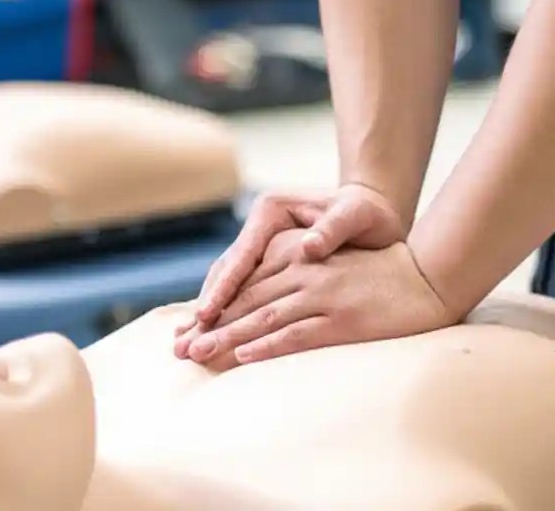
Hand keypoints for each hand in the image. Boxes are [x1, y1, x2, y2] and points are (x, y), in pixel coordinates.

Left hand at [181, 242, 457, 365]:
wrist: (426, 278)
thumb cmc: (378, 275)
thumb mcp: (329, 264)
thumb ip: (296, 274)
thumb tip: (259, 302)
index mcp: (299, 255)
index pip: (245, 282)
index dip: (212, 308)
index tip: (184, 329)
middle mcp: (305, 272)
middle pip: (245, 301)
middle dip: (208, 326)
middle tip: (177, 349)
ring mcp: (322, 296)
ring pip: (263, 317)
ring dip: (225, 337)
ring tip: (197, 354)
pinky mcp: (341, 320)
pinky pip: (298, 333)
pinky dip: (268, 344)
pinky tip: (244, 355)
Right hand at [183, 184, 405, 331]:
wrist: (372, 210)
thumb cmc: (366, 213)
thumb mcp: (355, 216)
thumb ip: (333, 229)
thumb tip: (309, 247)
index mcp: (271, 211)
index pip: (241, 255)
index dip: (224, 287)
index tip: (207, 313)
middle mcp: (258, 227)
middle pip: (225, 272)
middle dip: (205, 309)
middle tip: (182, 341)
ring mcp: (258, 245)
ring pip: (226, 283)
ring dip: (207, 315)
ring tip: (183, 344)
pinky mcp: (265, 262)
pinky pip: (239, 291)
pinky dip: (224, 313)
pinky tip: (209, 335)